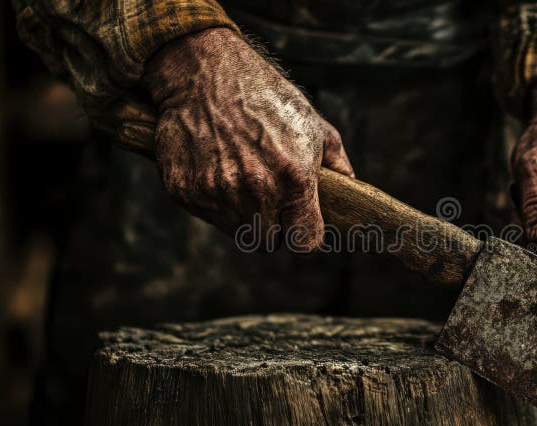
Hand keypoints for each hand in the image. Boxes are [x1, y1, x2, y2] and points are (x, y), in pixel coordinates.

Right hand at [142, 28, 352, 250]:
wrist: (207, 72)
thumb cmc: (267, 97)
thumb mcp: (314, 125)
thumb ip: (337, 164)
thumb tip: (351, 188)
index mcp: (293, 179)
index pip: (304, 242)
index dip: (304, 235)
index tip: (301, 224)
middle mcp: (254, 191)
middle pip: (268, 243)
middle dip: (273, 227)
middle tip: (271, 200)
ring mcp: (216, 193)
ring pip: (237, 231)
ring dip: (244, 215)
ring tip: (244, 178)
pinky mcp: (184, 190)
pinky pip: (207, 215)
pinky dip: (215, 201)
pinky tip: (219, 170)